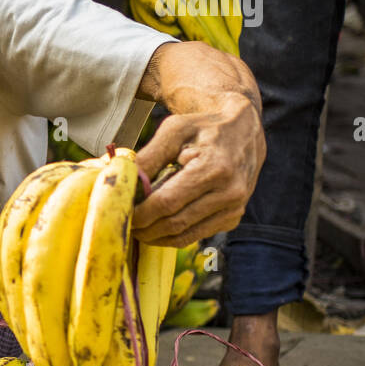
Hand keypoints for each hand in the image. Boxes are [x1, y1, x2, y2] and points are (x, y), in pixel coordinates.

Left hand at [131, 93, 264, 245]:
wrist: (242, 131)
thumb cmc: (203, 128)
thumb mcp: (174, 130)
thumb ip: (149, 156)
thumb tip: (123, 180)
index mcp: (214, 168)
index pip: (167, 202)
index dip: (140, 213)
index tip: (121, 213)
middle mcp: (230, 192)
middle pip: (175, 223)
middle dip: (144, 228)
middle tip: (124, 224)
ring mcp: (234, 208)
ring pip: (185, 235)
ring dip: (156, 237)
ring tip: (136, 228)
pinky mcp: (233, 218)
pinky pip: (196, 235)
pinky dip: (173, 235)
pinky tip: (156, 226)